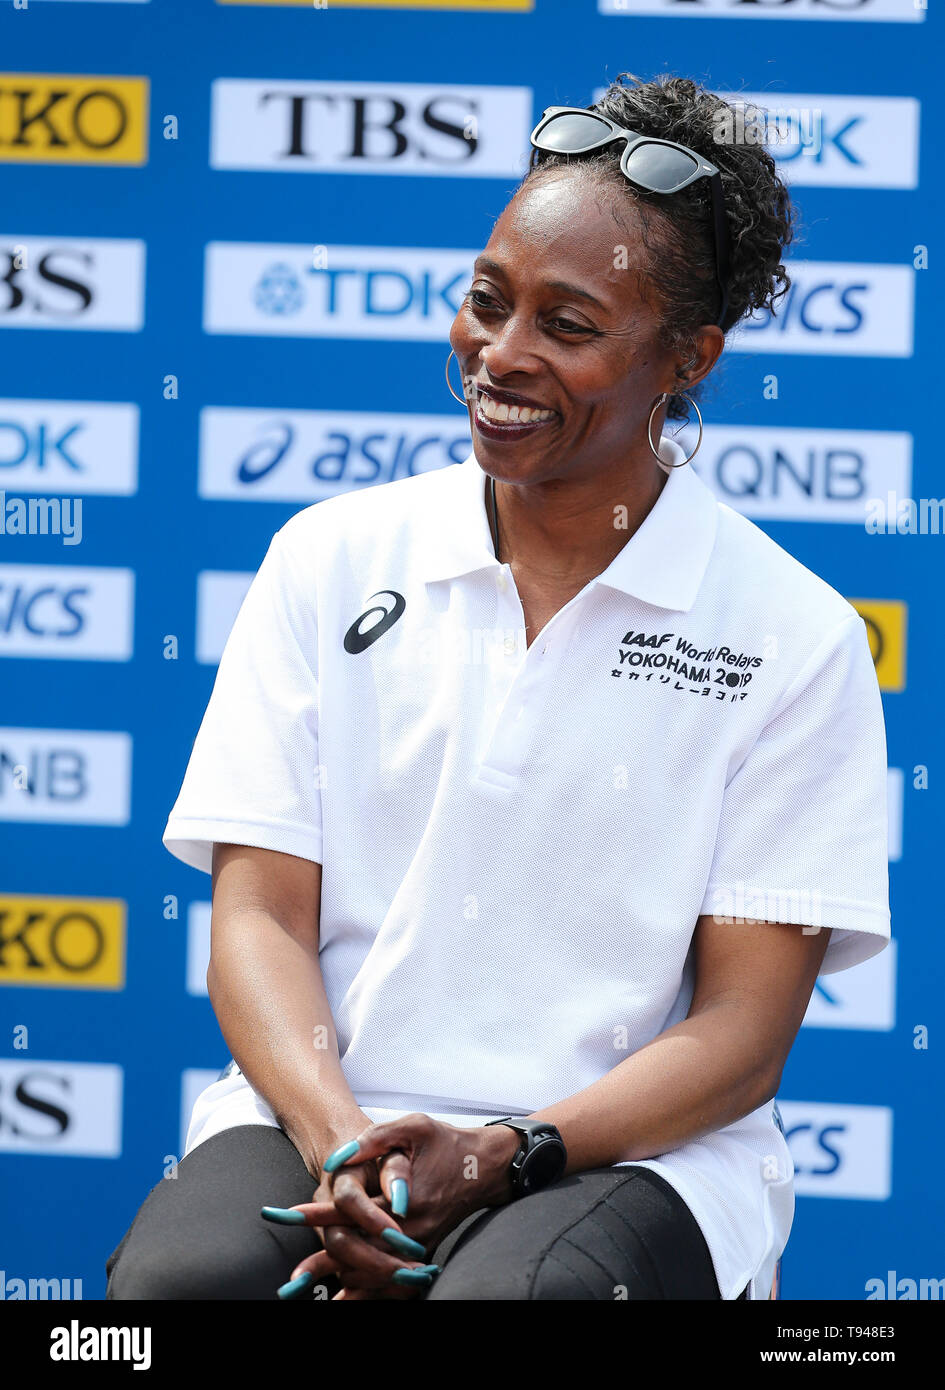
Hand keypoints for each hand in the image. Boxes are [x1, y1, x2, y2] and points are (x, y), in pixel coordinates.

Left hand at [266, 1114, 520, 1296]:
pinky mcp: (421, 1251)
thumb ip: (376, 1138)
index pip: (351, 1210)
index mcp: (402, 1197)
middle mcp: (409, 1228)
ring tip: (302, 1290)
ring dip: (339, 1280)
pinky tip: (343, 1300)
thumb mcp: (413, 1126)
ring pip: (373, 1271)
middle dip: (320, 1265)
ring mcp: (417, 1244)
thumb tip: (339, 1157)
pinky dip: (364, 1290)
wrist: (485, 1167)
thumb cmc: (446, 1142)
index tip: (286, 1216)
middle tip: (289, 1280)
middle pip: (357, 1252)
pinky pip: (391, 1278)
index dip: (317, 1213)